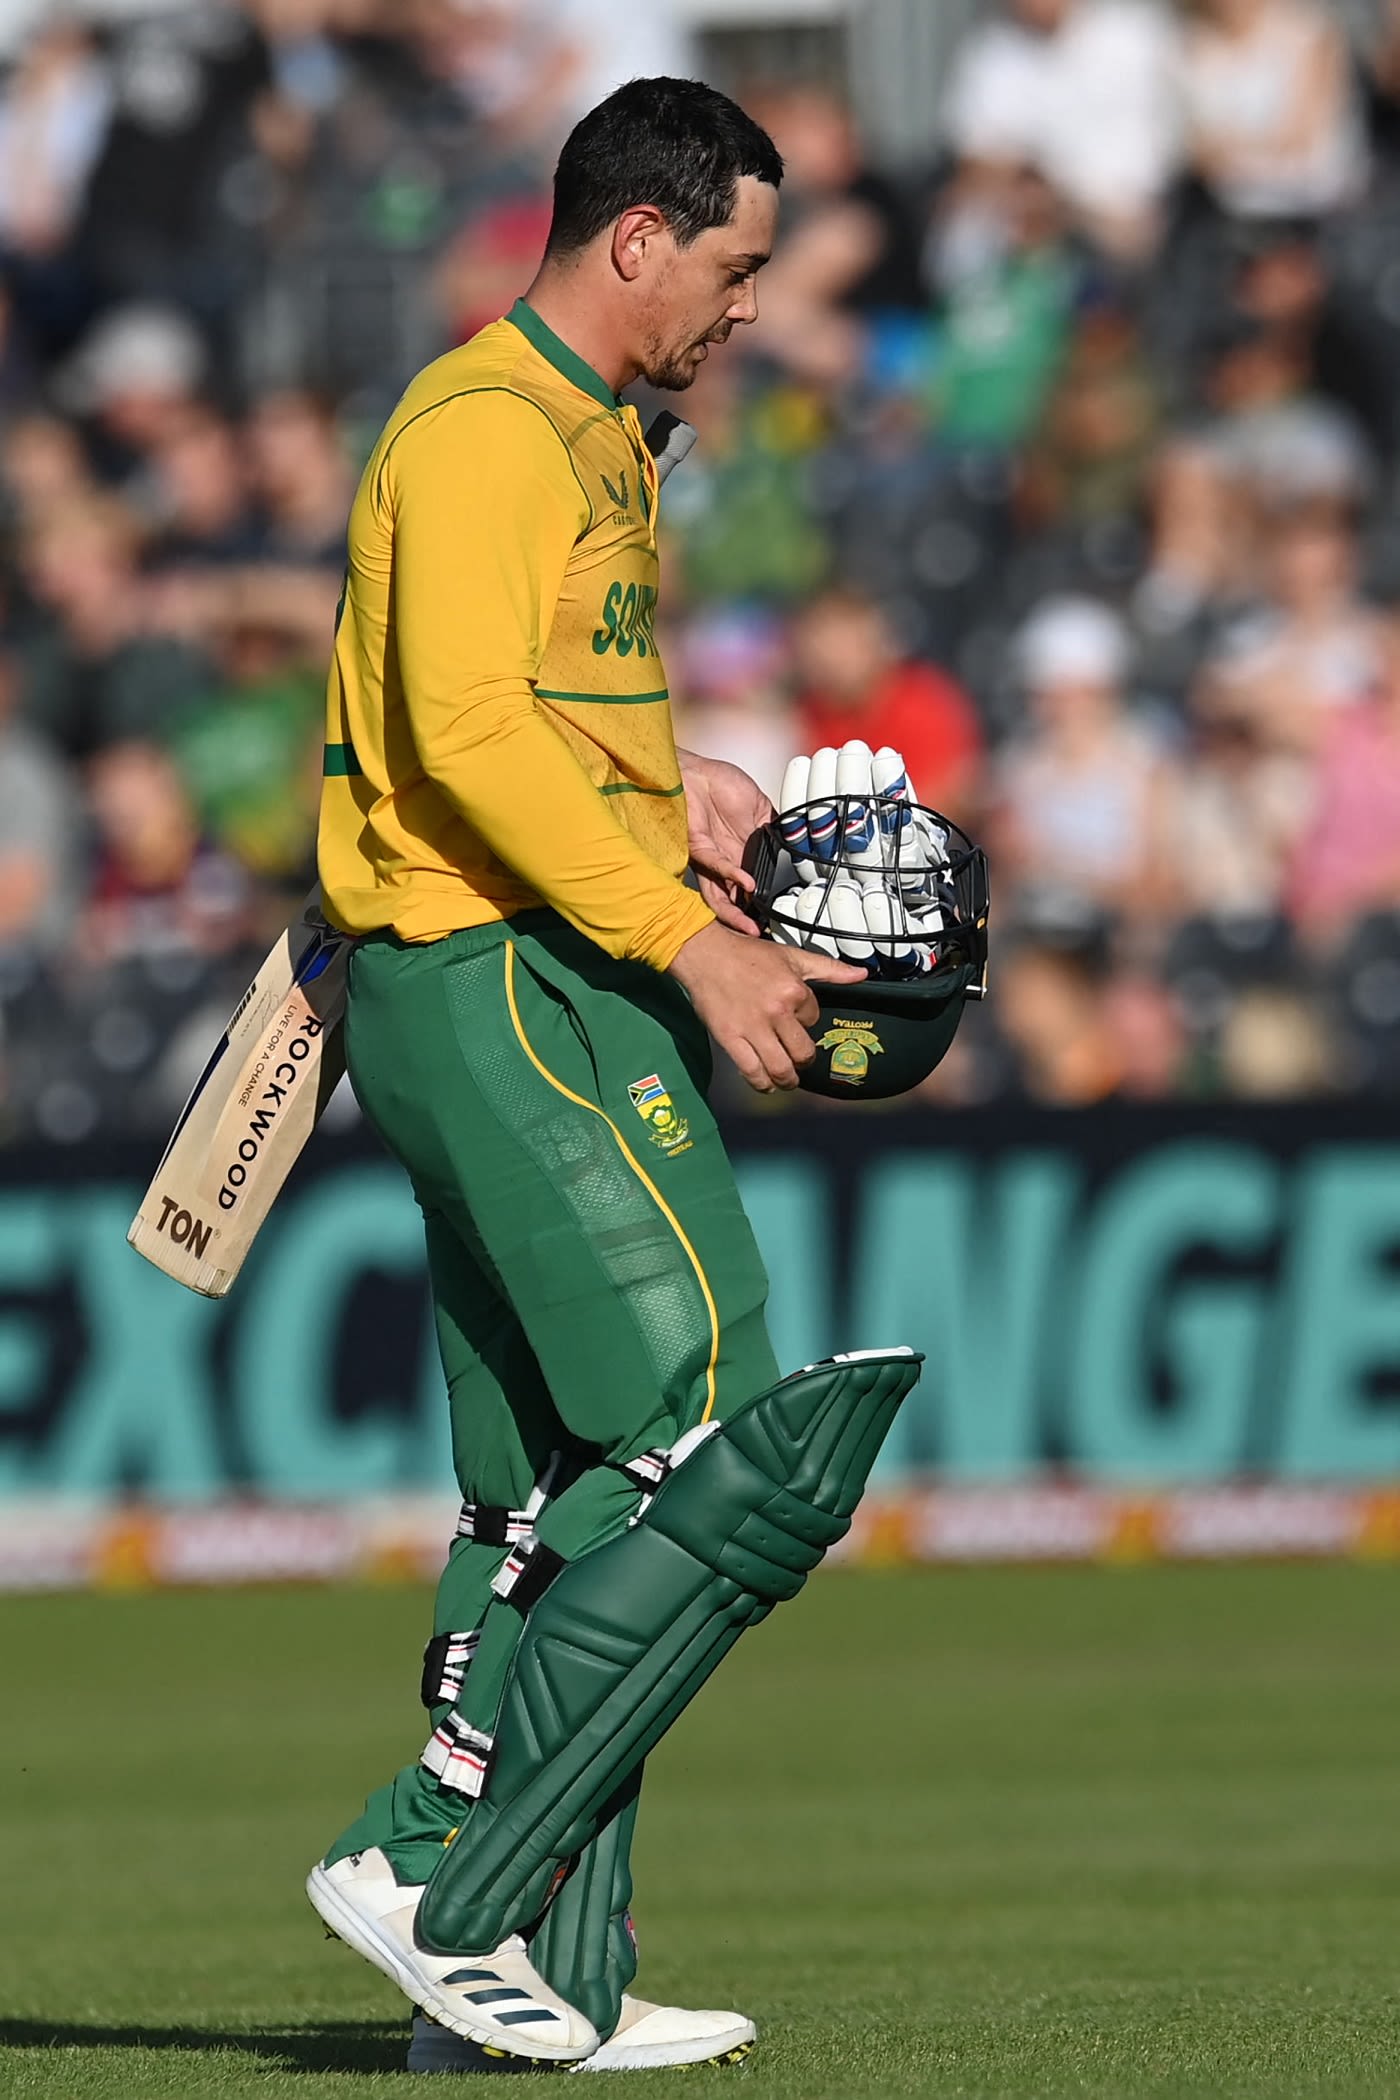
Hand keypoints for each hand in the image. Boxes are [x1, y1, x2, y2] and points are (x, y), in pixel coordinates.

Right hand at [668, 920, 865, 1092]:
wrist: (705, 954)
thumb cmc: (745, 954)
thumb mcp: (792, 956)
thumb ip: (828, 969)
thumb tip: (860, 974)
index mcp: (794, 991)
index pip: (814, 1018)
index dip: (806, 1021)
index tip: (796, 1020)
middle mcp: (776, 1012)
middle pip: (802, 1053)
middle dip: (804, 1060)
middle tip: (800, 1061)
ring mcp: (752, 1028)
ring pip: (780, 1068)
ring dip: (787, 1080)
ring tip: (787, 1079)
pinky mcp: (730, 1038)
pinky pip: (751, 1071)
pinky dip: (762, 1084)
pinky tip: (765, 1083)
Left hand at [678, 749, 772, 934]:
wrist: (696, 773)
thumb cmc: (720, 786)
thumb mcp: (759, 809)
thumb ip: (772, 830)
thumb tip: (788, 845)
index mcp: (738, 855)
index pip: (747, 888)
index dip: (756, 905)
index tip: (771, 918)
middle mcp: (722, 863)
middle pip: (730, 901)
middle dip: (744, 921)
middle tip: (759, 935)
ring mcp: (710, 859)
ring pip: (718, 895)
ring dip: (735, 913)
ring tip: (751, 928)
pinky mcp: (699, 848)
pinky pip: (717, 867)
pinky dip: (733, 876)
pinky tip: (748, 884)